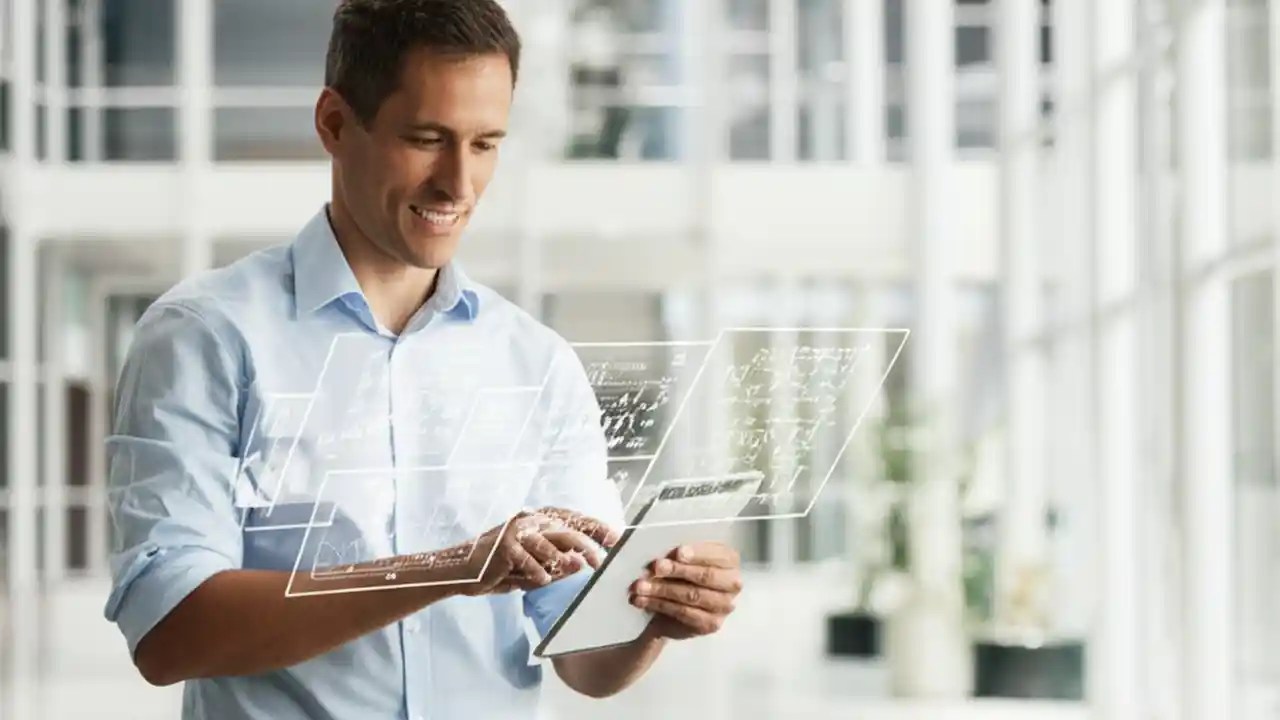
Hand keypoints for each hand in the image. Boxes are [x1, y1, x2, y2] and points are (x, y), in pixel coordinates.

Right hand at [459, 508, 618, 596]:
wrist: (463, 570)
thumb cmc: (503, 567)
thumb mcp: (535, 567)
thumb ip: (558, 563)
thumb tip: (582, 564)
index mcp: (539, 520)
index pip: (574, 520)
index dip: (596, 527)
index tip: (617, 538)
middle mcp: (530, 520)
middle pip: (567, 530)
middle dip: (588, 546)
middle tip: (602, 562)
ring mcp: (517, 531)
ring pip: (549, 545)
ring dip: (562, 561)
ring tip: (575, 570)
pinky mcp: (505, 546)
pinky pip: (529, 561)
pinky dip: (536, 572)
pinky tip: (540, 579)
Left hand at [629, 542, 741, 640]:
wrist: (679, 604)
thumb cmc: (683, 572)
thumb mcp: (685, 557)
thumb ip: (680, 555)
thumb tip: (662, 561)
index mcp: (730, 560)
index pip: (717, 555)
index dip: (697, 554)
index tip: (678, 553)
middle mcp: (733, 583)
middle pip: (705, 576)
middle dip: (677, 570)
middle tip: (655, 567)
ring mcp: (724, 606)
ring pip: (692, 596)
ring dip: (662, 589)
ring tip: (640, 586)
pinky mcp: (711, 624)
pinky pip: (684, 613)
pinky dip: (660, 605)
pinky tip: (643, 600)